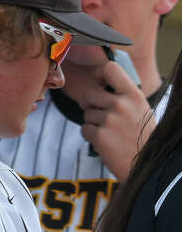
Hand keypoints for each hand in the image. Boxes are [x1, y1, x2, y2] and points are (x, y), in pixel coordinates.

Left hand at [79, 61, 155, 179]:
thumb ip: (123, 95)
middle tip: (100, 113)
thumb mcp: (140, 108)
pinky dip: (91, 135)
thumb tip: (100, 82)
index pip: (110, 68)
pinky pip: (84, 128)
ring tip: (111, 131)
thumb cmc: (142, 134)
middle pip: (88, 94)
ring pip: (86, 113)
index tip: (99, 83)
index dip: (99, 74)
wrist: (146, 162)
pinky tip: (106, 140)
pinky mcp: (99, 136)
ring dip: (93, 122)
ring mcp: (109, 120)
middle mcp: (121, 104)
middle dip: (89, 104)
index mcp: (133, 94)